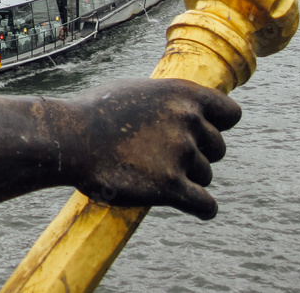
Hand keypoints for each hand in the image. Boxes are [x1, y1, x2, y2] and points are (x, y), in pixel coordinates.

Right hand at [64, 78, 240, 219]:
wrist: (68, 138)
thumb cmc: (94, 112)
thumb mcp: (134, 91)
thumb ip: (165, 100)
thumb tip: (183, 107)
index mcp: (182, 94)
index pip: (231, 113)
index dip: (218, 125)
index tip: (200, 134)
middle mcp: (188, 121)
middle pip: (218, 148)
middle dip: (198, 154)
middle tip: (165, 156)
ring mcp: (180, 154)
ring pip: (206, 176)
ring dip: (187, 178)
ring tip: (153, 174)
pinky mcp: (170, 187)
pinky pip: (206, 205)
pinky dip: (201, 208)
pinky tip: (191, 206)